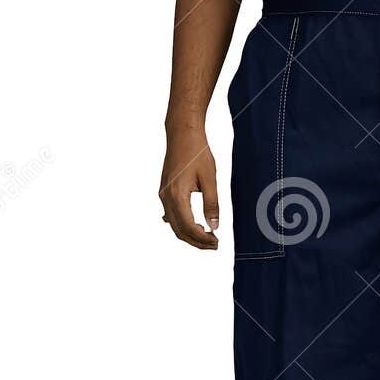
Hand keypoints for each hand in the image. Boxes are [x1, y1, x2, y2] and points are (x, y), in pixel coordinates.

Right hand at [159, 126, 219, 249]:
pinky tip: (193, 226)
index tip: (216, 242)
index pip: (189, 227)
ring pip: (174, 224)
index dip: (202, 239)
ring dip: (189, 234)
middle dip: (196, 241)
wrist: (182, 135)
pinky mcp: (164, 191)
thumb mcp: (209, 178)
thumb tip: (215, 225)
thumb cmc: (197, 153)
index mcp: (177, 195)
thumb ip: (212, 203)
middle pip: (179, 230)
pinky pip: (170, 215)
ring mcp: (163, 195)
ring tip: (207, 237)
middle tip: (214, 244)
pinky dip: (181, 225)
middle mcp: (166, 197)